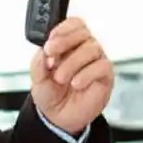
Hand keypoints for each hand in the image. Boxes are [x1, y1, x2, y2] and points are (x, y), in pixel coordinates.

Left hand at [29, 18, 113, 135]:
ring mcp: (96, 61)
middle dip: (65, 42)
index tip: (50, 44)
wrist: (58, 118)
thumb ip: (39, 62)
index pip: (73, 24)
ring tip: (61, 78)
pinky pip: (102, 66)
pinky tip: (76, 83)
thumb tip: (45, 51)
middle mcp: (84, 50)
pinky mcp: (105, 76)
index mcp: (68, 45)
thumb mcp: (38, 78)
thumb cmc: (51, 95)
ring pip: (92, 48)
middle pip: (83, 32)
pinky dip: (87, 74)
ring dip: (72, 63)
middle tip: (52, 56)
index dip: (62, 30)